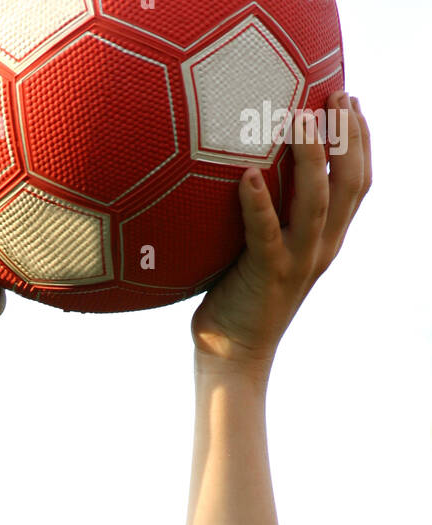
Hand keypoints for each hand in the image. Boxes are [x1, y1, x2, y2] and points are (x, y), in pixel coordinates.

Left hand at [190, 92, 371, 378]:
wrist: (233, 358)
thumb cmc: (239, 302)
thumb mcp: (266, 254)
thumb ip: (271, 218)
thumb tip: (247, 169)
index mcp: (325, 242)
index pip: (359, 185)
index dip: (361, 141)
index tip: (351, 103)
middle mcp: (319, 249)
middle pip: (350, 185)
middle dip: (347, 137)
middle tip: (334, 95)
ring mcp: (295, 263)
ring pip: (317, 203)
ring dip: (310, 158)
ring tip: (298, 117)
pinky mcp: (267, 276)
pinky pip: (265, 233)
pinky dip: (258, 203)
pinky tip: (248, 174)